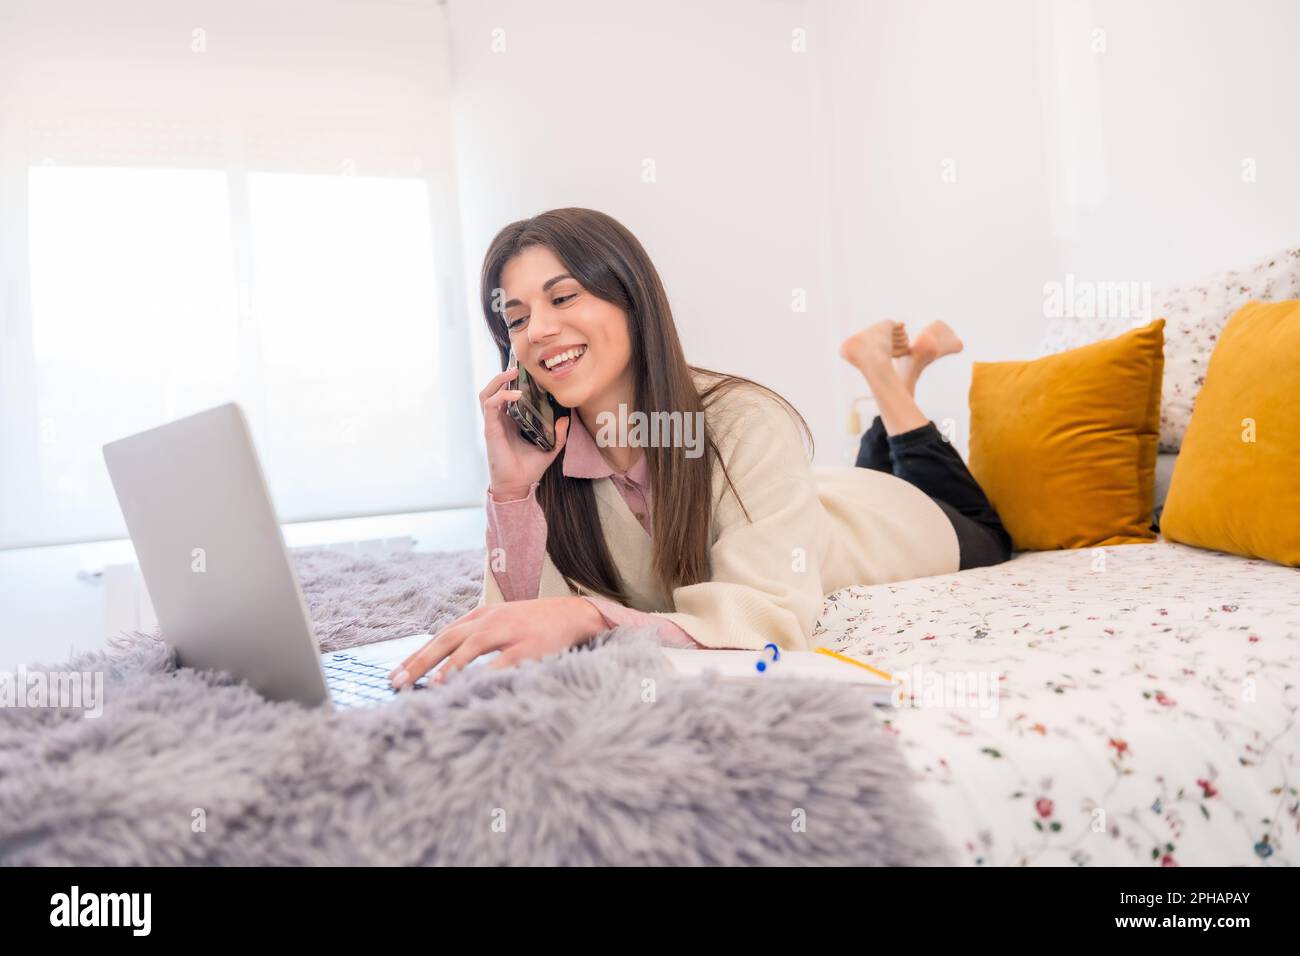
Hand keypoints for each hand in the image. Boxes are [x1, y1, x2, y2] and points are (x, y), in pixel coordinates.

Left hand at [388, 596, 607, 688]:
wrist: (577, 614)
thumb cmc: (537, 624)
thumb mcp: (502, 623)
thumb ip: (476, 636)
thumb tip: (444, 664)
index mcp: (482, 615)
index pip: (442, 635)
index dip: (417, 654)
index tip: (395, 674)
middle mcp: (492, 620)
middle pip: (447, 638)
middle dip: (420, 661)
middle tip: (396, 682)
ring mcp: (511, 631)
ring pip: (470, 646)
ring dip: (447, 665)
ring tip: (427, 684)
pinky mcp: (530, 645)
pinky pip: (503, 661)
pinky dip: (484, 673)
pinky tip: (470, 685)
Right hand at [480, 367, 569, 500]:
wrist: (518, 486)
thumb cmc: (530, 468)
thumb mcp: (550, 448)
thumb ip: (559, 434)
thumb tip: (565, 417)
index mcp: (511, 421)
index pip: (507, 394)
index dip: (513, 381)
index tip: (526, 370)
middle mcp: (501, 419)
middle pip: (494, 389)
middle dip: (503, 375)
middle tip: (518, 366)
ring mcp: (494, 423)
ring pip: (487, 393)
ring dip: (498, 380)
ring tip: (512, 373)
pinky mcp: (490, 429)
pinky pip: (490, 406)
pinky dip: (501, 396)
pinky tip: (515, 395)